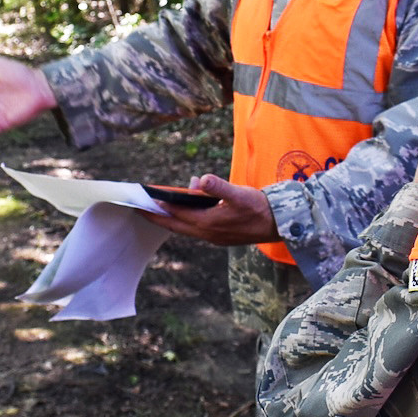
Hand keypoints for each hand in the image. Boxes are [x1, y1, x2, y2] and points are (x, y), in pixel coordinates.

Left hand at [146, 175, 281, 246]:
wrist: (278, 224)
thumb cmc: (259, 207)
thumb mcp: (239, 193)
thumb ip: (218, 187)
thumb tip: (200, 179)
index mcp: (208, 223)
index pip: (175, 214)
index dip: (158, 207)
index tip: (142, 200)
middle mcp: (207, 233)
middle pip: (174, 226)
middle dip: (156, 218)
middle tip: (139, 209)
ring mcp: (213, 236)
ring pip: (185, 228)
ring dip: (171, 219)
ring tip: (159, 208)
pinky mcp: (220, 236)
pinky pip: (196, 229)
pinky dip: (185, 220)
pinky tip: (187, 211)